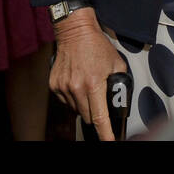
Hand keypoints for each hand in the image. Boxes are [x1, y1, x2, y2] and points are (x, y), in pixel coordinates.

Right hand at [50, 10, 128, 140]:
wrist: (75, 31)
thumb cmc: (97, 46)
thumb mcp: (116, 63)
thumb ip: (120, 83)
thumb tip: (120, 100)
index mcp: (94, 83)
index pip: (99, 117)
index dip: (105, 133)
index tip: (109, 142)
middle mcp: (76, 88)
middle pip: (87, 117)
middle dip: (95, 114)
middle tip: (99, 100)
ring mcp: (63, 87)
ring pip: (76, 110)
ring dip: (84, 105)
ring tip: (88, 86)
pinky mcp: (54, 85)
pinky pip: (66, 102)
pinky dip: (73, 98)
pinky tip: (77, 83)